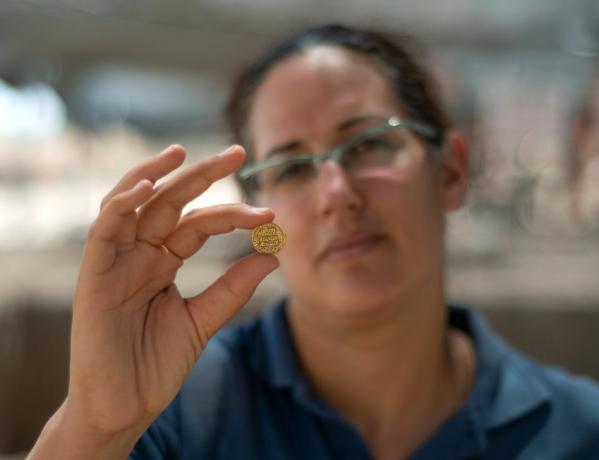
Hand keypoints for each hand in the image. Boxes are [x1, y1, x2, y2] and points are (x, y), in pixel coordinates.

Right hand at [65, 144, 277, 436]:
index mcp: (164, 261)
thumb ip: (234, 288)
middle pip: (171, 202)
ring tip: (183, 153)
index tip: (270, 217)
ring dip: (155, 174)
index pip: (201, 224)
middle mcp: (140, 253)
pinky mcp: (93, 275)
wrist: (125, 406)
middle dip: (201, 174)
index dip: (234, 216)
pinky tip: (149, 189)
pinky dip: (122, 205)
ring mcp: (116, 260)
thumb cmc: (157, 363)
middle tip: (238, 152)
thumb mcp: (204, 319)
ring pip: (132, 203)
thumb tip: (274, 254)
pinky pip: (104, 230)